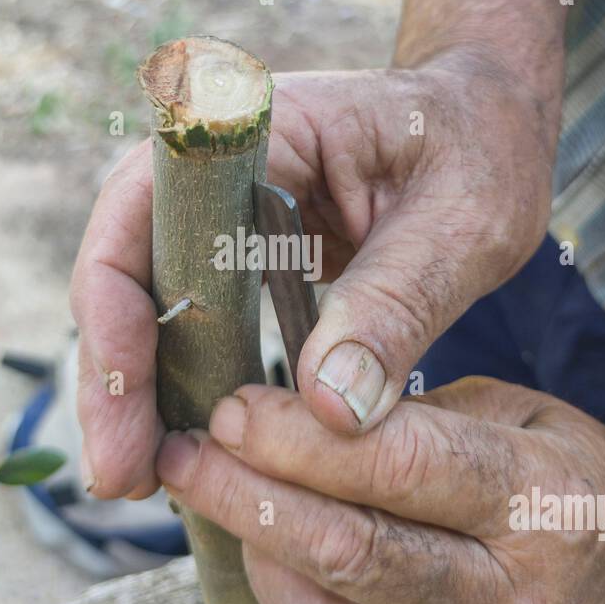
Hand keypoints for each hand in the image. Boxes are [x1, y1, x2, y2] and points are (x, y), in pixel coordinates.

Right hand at [70, 48, 556, 497]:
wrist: (491, 124)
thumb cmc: (483, 150)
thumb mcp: (462, 225)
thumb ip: (397, 305)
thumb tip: (330, 412)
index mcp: (253, 128)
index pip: (140, 211)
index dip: (117, 311)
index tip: (129, 405)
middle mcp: (212, 168)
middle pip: (123, 269)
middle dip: (113, 377)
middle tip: (120, 477)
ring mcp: (219, 214)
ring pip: (144, 304)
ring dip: (136, 391)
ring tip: (136, 479)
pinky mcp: (236, 259)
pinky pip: (189, 323)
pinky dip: (182, 385)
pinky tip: (186, 451)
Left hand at [154, 377, 604, 603]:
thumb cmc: (576, 477)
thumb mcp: (519, 411)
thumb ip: (414, 414)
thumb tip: (291, 408)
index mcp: (539, 502)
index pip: (396, 468)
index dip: (296, 435)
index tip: (231, 407)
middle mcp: (510, 598)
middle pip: (347, 553)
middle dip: (245, 497)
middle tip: (187, 455)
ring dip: (257, 562)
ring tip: (233, 507)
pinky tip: (274, 574)